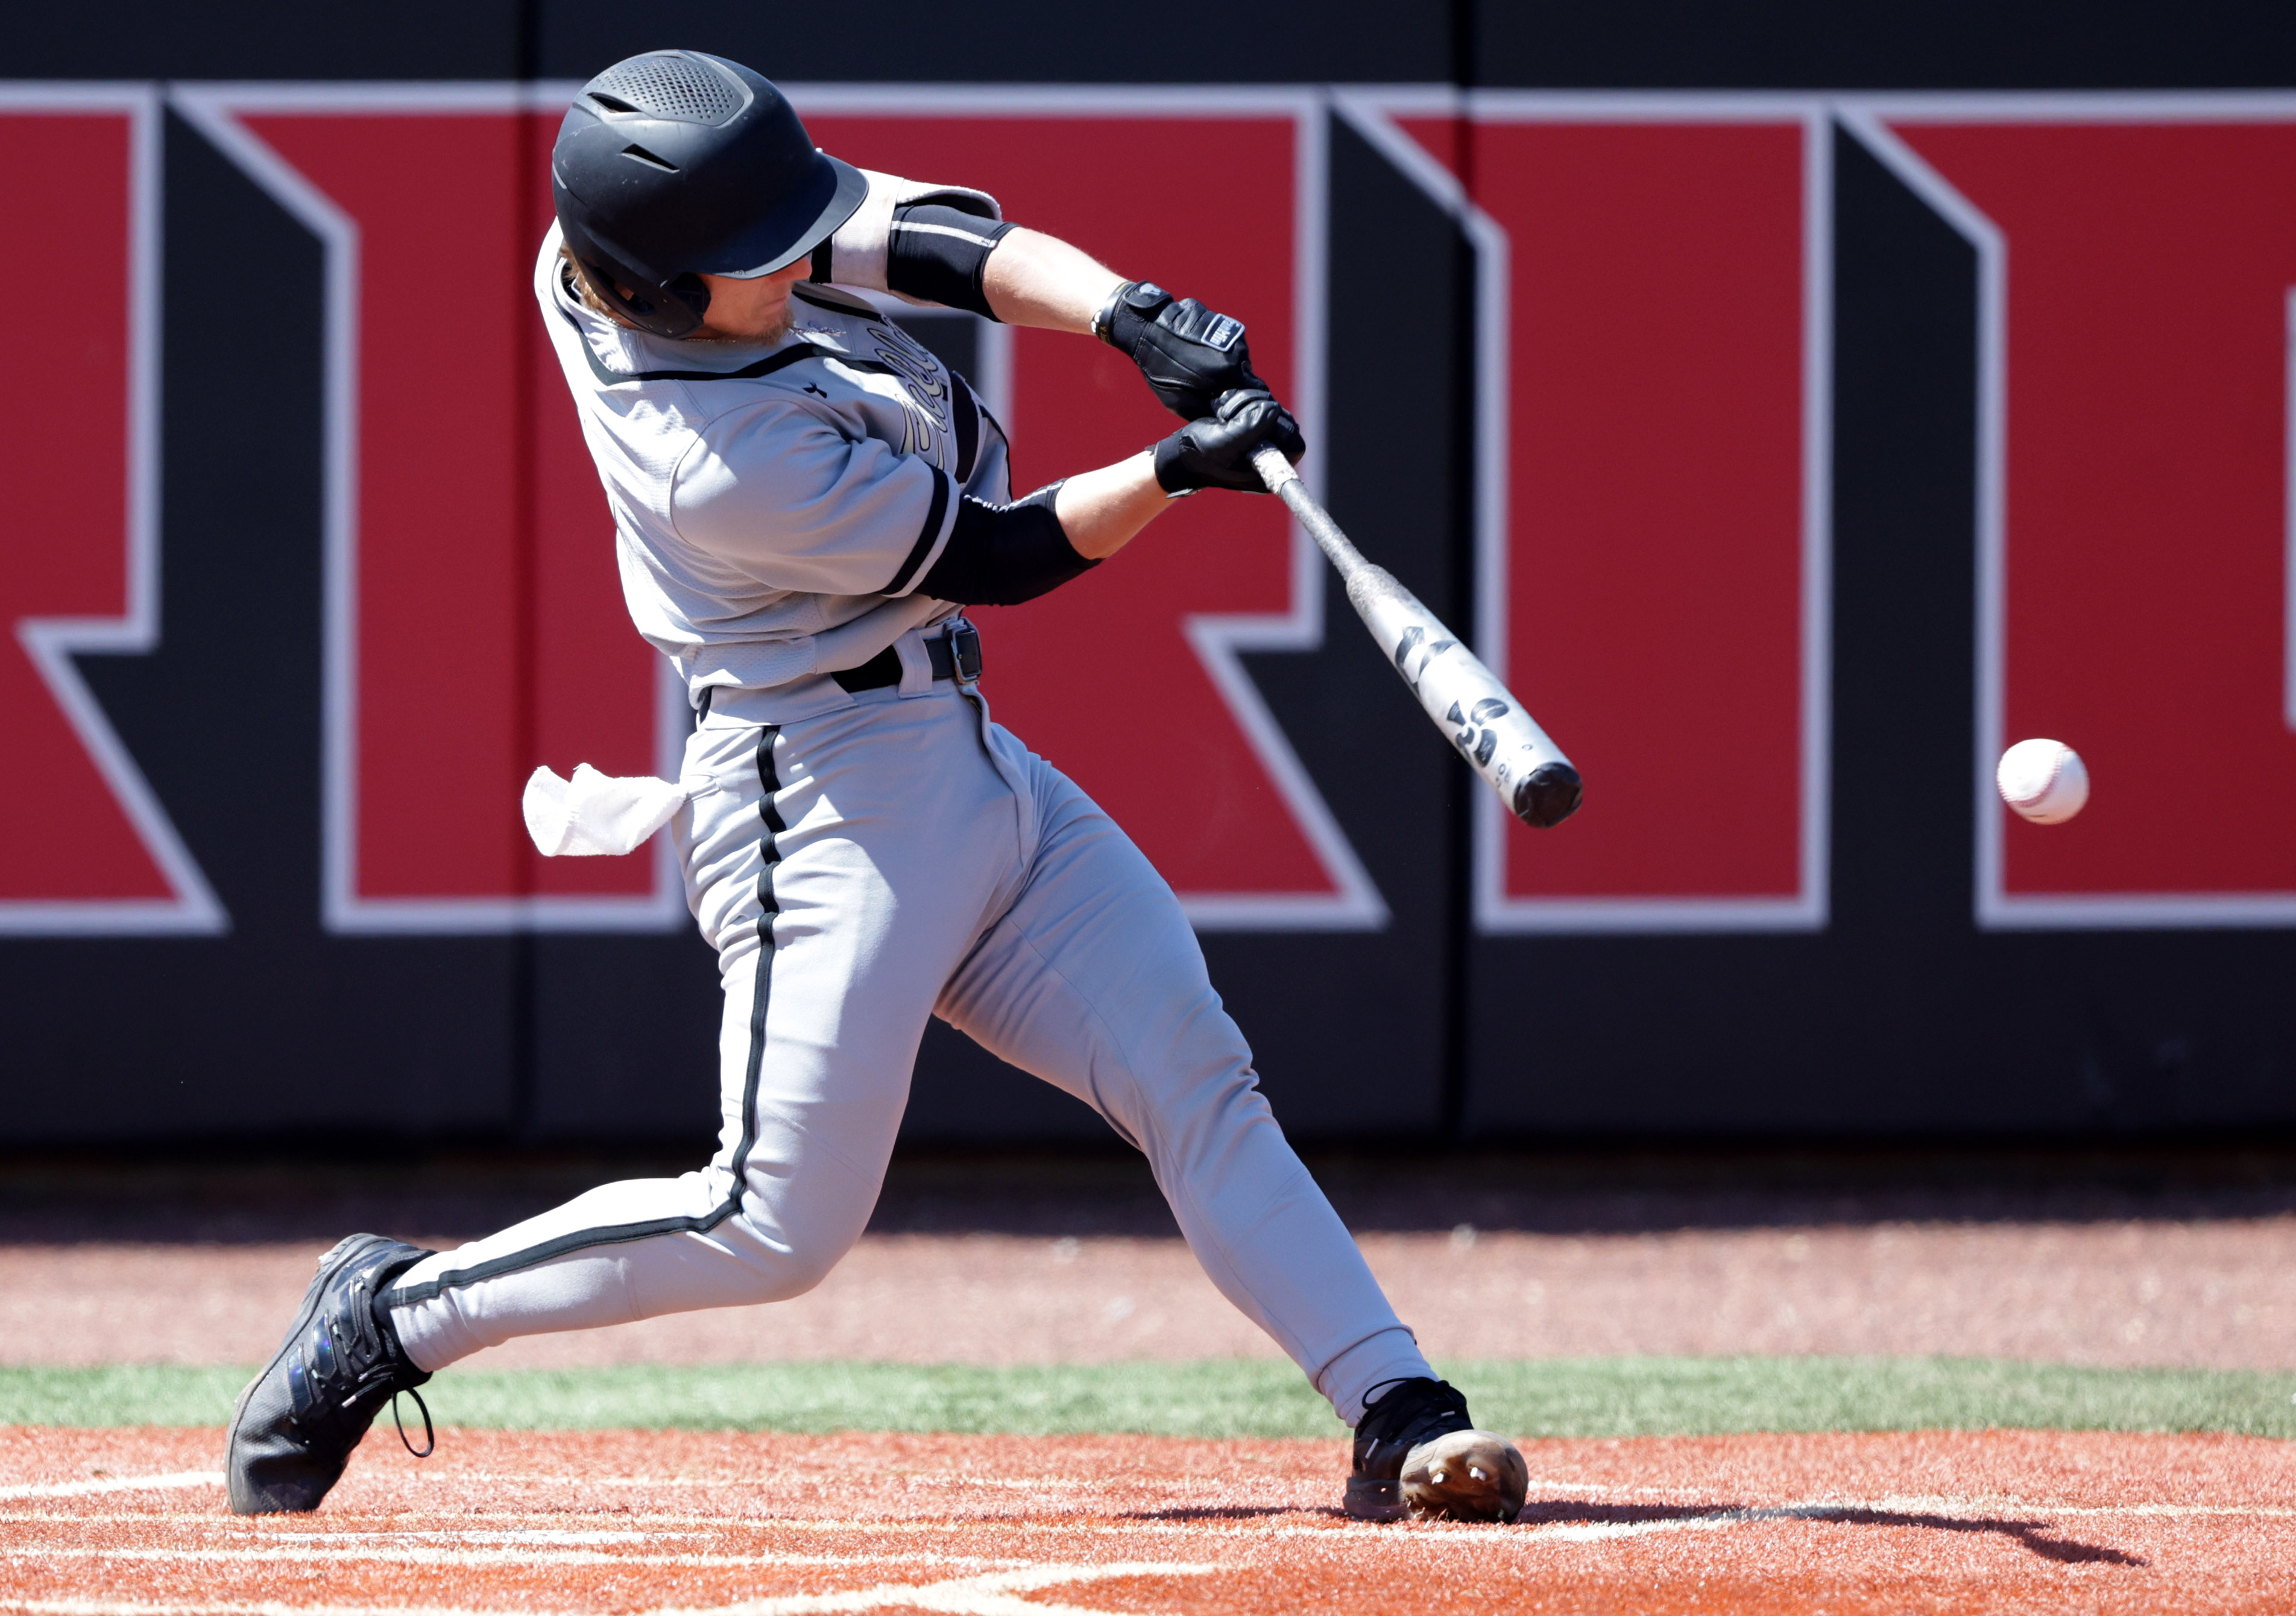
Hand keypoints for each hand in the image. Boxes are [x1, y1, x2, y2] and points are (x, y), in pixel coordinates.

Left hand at [1097, 281, 1263, 419]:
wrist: (1148, 326)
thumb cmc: (1160, 366)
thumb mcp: (1180, 401)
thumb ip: (1207, 411)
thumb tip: (1225, 419)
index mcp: (1228, 372)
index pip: (1256, 392)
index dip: (1246, 402)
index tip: (1233, 405)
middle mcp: (1237, 351)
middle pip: (1247, 376)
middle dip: (1232, 384)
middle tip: (1210, 387)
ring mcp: (1233, 334)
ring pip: (1239, 361)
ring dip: (1225, 367)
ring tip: (1201, 367)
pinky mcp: (1226, 323)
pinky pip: (1230, 346)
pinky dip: (1219, 352)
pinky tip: (1200, 351)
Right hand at [1152, 388, 1305, 493]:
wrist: (1181, 452)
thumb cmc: (1200, 454)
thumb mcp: (1225, 443)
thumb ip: (1251, 427)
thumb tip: (1273, 408)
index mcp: (1268, 469)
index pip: (1295, 443)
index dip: (1277, 427)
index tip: (1250, 425)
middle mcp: (1269, 454)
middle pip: (1283, 419)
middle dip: (1254, 410)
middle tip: (1228, 417)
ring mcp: (1261, 437)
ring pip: (1269, 406)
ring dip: (1243, 403)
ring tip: (1222, 416)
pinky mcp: (1251, 423)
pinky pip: (1257, 401)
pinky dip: (1239, 400)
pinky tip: (1221, 410)